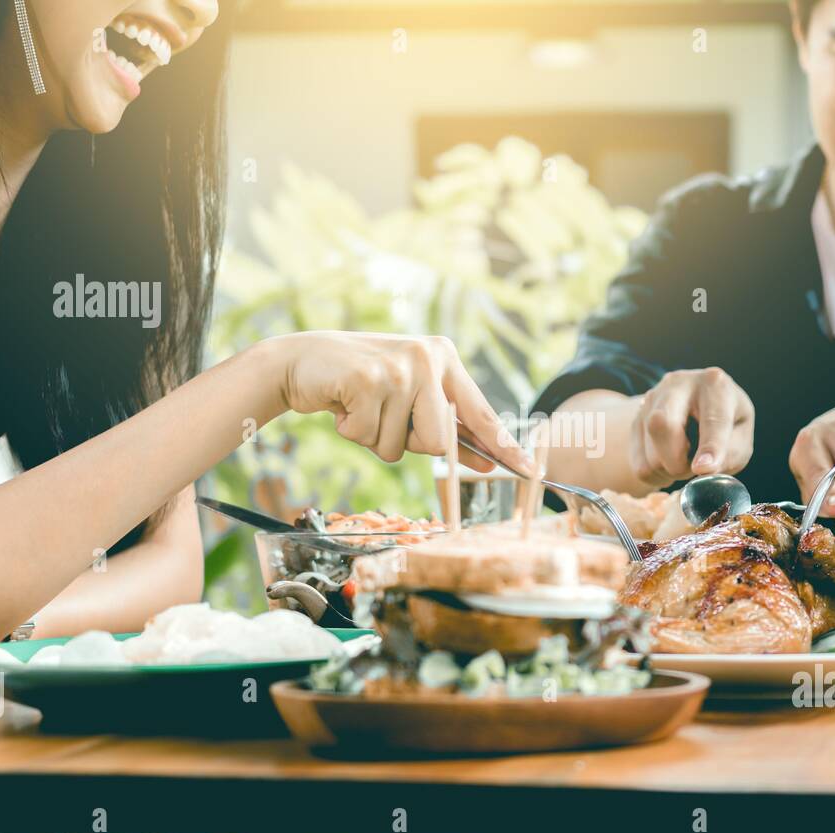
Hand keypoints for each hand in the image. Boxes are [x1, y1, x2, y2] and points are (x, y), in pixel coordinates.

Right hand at [274, 331, 530, 473]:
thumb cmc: (360, 387)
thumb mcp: (410, 401)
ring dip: (375, 438)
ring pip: (402, 446)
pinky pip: (371, 438)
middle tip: (381, 413)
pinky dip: (352, 431)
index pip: (483, 414)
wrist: (300, 362)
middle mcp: (429, 358)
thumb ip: (446, 427)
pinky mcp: (369, 379)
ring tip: (360, 407)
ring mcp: (400, 367)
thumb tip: (488, 460)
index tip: (533, 472)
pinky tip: (343, 404)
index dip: (506, 447)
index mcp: (445, 360)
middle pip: (438, 443)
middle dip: (405, 441)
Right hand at [629, 368, 754, 488]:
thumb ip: (730, 455)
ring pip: (649, 450)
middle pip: (661, 424)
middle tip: (691, 471)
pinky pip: (639, 463)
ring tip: (686, 464)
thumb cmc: (727, 421)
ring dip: (669, 470)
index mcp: (714, 384)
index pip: (712, 419)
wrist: (698, 404)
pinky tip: (670, 464)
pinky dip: (656, 475)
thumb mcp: (741, 436)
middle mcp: (678, 384)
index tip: (704, 468)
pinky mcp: (635, 419)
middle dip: (675, 461)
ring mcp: (652, 400)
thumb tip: (704, 471)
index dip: (710, 447)